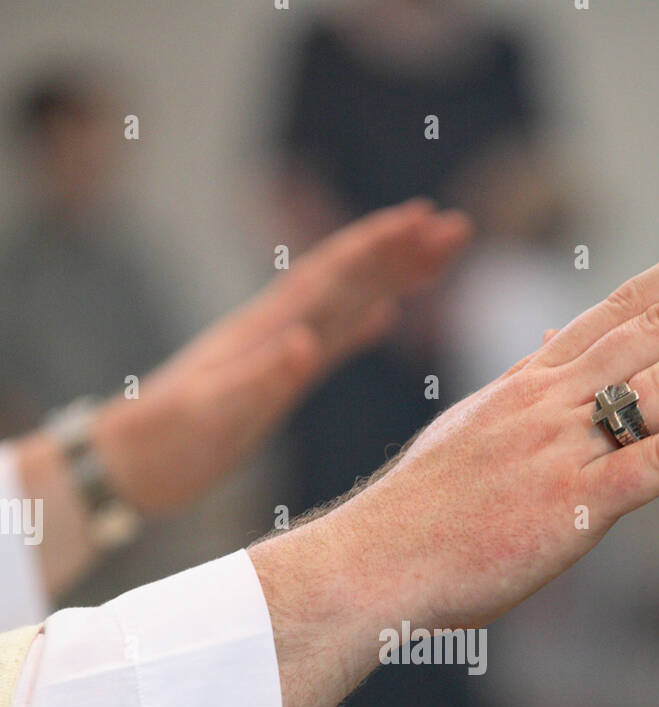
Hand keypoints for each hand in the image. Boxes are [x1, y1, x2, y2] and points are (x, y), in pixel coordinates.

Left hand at [94, 199, 471, 512]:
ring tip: (435, 257)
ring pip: (345, 302)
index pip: (332, 277)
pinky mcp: (274, 379)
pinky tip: (385, 318)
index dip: (378, 248)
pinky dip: (362, 324)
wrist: (128, 461)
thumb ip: (259, 380)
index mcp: (267, 334)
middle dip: (401, 250)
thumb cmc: (168, 442)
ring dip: (390, 277)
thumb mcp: (213, 417)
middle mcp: (276, 332)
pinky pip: (331, 341)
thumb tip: (306, 343)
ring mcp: (277, 353)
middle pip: (348, 277)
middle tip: (457, 227)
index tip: (426, 219)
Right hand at [347, 223, 658, 629]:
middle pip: (655, 331)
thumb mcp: (465, 437)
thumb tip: (543, 366)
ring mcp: (563, 453)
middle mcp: (550, 405)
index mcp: (525, 388)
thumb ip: (515, 403)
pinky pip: (655, 465)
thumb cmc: (414, 516)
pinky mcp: (573, 509)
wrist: (373, 561)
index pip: (614, 311)